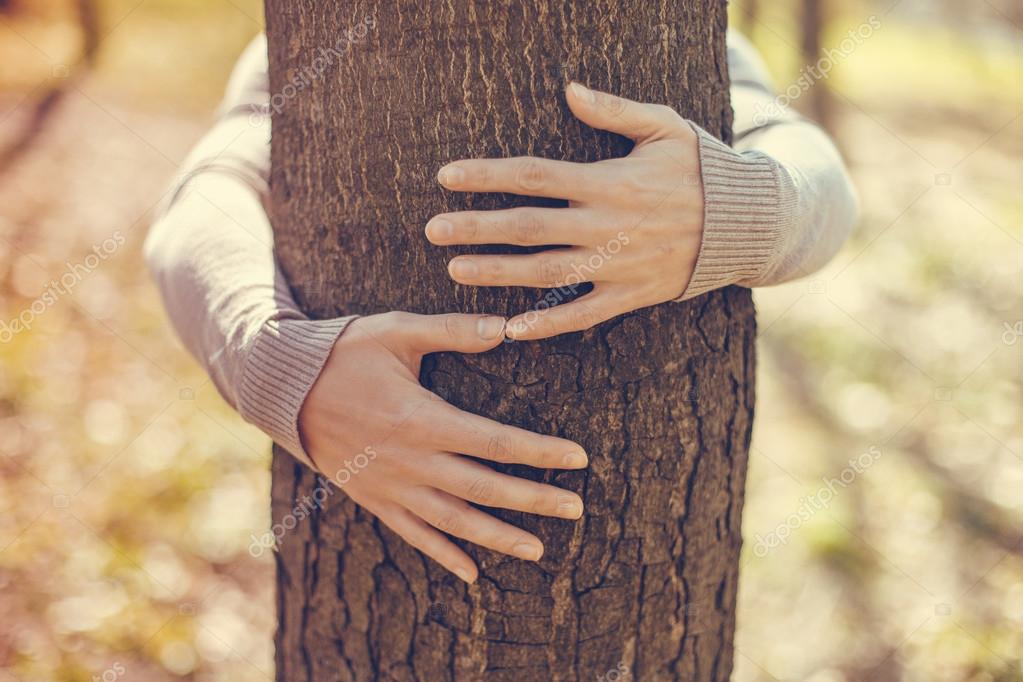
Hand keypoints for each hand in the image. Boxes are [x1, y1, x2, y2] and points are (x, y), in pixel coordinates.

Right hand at [298, 312, 587, 582]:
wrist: (283, 388)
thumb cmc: (344, 353)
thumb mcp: (397, 331)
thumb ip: (452, 331)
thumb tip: (507, 327)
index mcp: (422, 419)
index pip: (496, 442)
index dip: (541, 453)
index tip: (578, 459)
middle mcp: (412, 461)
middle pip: (485, 488)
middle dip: (534, 500)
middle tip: (576, 510)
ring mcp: (392, 486)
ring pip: (454, 522)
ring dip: (498, 537)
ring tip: (538, 551)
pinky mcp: (374, 499)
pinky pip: (414, 534)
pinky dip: (443, 555)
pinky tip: (472, 574)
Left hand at [427, 82, 704, 339]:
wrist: (745, 223)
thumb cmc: (699, 168)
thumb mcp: (665, 126)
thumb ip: (615, 110)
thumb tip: (568, 90)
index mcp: (609, 181)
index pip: (534, 176)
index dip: (487, 176)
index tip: (446, 176)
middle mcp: (607, 225)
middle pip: (528, 228)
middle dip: (476, 228)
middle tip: (432, 230)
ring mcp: (617, 265)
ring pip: (545, 273)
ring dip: (497, 273)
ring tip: (454, 270)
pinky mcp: (629, 295)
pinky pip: (583, 316)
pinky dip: (547, 325)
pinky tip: (511, 329)